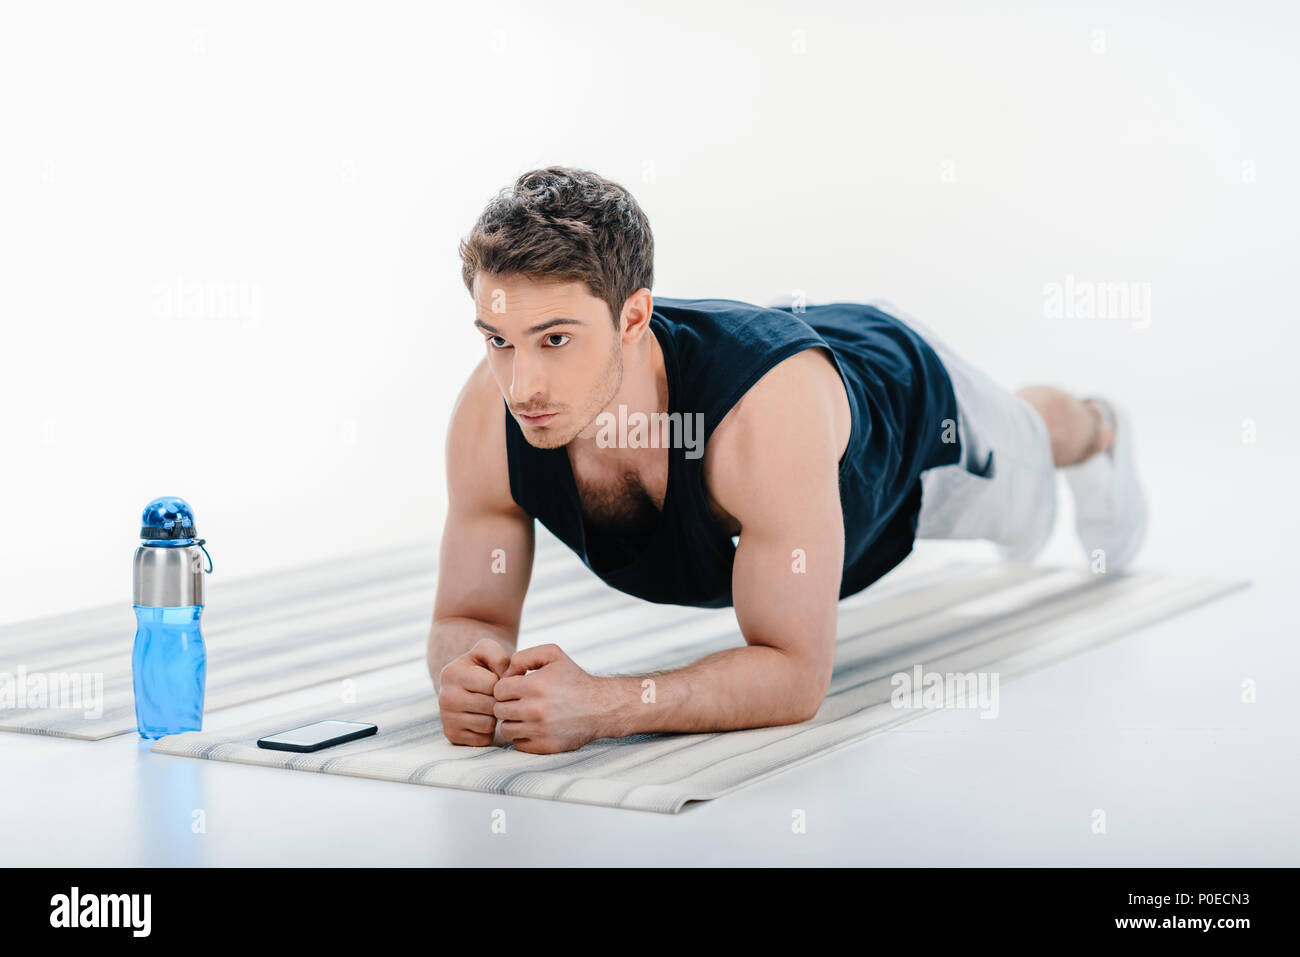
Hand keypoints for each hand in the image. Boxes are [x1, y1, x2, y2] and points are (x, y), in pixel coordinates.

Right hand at [437, 638, 510, 745]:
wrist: (462, 685)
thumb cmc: (480, 667)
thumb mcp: (487, 651)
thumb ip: (500, 657)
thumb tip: (507, 680)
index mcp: (452, 673)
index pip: (492, 685)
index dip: (500, 683)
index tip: (496, 680)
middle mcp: (445, 697)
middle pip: (490, 706)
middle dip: (498, 701)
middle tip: (494, 695)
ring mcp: (446, 718)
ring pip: (488, 724)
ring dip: (494, 717)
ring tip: (488, 706)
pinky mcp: (452, 735)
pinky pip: (483, 739)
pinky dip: (488, 731)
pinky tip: (482, 718)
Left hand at [493, 643, 608, 753]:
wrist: (601, 707)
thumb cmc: (574, 679)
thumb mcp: (553, 655)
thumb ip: (523, 657)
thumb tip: (504, 674)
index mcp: (535, 686)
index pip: (498, 690)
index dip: (505, 687)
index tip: (517, 687)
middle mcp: (536, 710)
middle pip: (499, 710)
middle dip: (507, 704)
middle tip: (521, 701)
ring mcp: (540, 731)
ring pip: (506, 729)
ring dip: (513, 721)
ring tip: (527, 714)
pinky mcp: (545, 746)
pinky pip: (518, 744)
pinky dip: (523, 736)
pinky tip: (535, 727)